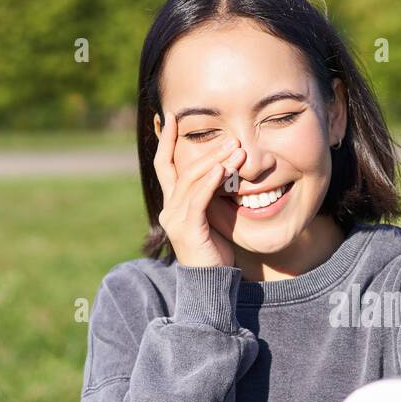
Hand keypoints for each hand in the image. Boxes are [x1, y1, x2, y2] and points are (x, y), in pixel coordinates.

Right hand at [153, 111, 242, 267]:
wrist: (211, 285)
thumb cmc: (215, 251)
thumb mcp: (212, 217)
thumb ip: (210, 195)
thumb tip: (223, 169)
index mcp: (172, 204)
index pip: (165, 165)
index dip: (167, 141)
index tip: (172, 117)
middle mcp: (168, 208)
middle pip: (180, 168)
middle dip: (203, 148)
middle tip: (228, 135)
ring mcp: (175, 219)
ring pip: (191, 180)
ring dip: (214, 160)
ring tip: (235, 148)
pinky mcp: (188, 229)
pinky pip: (198, 199)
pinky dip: (209, 181)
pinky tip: (221, 169)